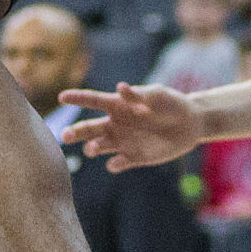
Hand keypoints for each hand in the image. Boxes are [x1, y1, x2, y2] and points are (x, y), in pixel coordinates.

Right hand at [59, 83, 201, 171]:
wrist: (189, 124)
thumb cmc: (171, 103)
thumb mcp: (157, 95)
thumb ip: (138, 94)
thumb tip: (119, 87)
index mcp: (117, 105)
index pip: (92, 100)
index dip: (77, 98)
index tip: (61, 97)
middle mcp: (115, 124)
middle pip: (89, 128)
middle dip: (75, 132)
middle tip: (65, 136)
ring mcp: (122, 142)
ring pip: (99, 147)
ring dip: (92, 148)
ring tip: (93, 149)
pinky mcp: (133, 158)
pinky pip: (117, 163)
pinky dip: (114, 164)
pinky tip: (116, 162)